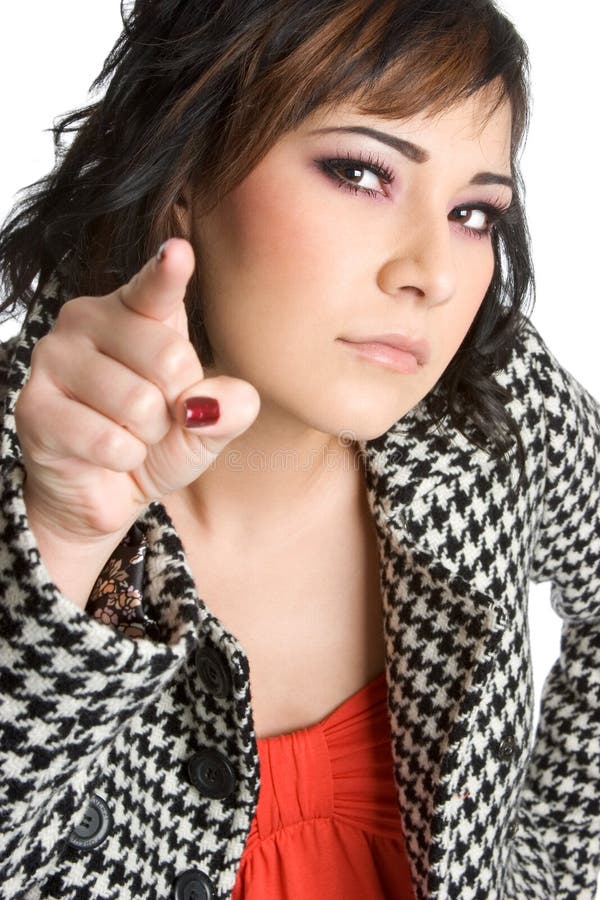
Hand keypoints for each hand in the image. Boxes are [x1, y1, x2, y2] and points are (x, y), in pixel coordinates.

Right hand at [15, 238, 259, 542]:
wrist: (105, 491)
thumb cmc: (156, 443)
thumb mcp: (208, 425)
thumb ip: (229, 408)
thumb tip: (213, 405)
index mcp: (136, 311)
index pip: (155, 287)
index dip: (168, 272)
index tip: (179, 253)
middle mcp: (87, 319)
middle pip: (169, 359)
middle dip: (176, 406)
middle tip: (155, 419)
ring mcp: (54, 358)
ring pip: (138, 404)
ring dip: (147, 438)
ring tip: (127, 435)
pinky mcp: (33, 406)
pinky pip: (108, 441)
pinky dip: (122, 460)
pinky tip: (104, 455)